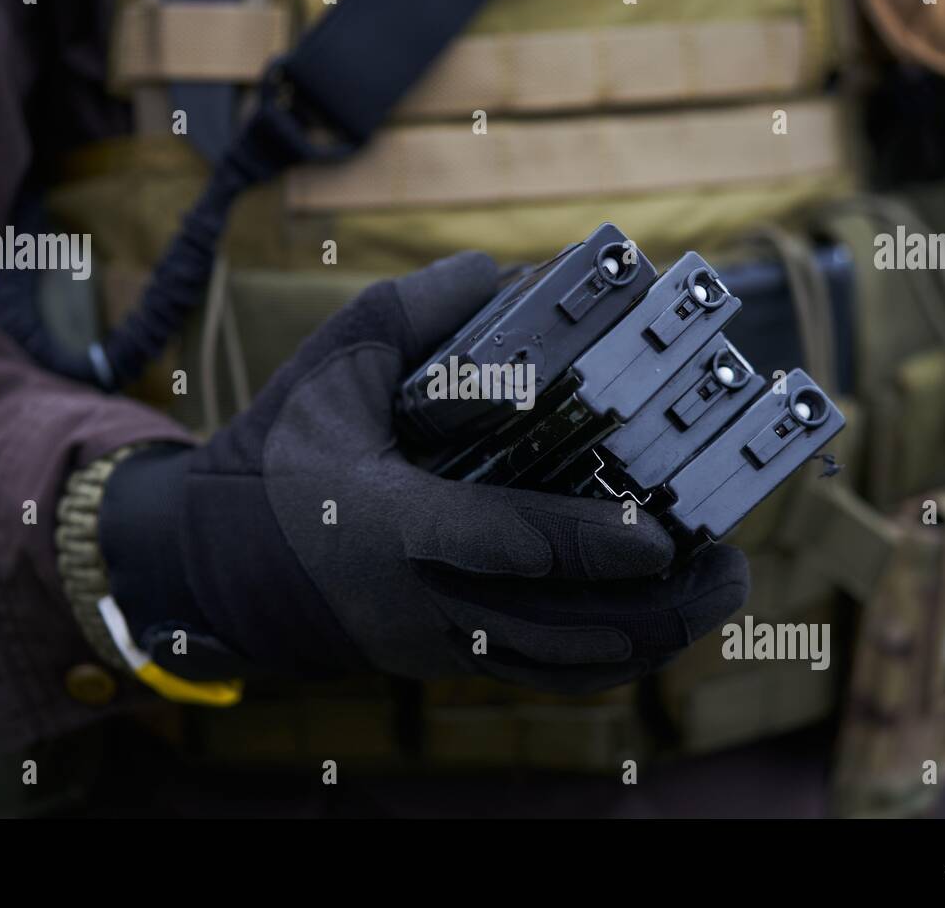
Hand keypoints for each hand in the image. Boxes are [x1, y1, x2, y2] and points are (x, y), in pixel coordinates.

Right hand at [100, 252, 748, 691]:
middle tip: (728, 565)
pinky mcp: (447, 659)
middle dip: (657, 611)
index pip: (501, 544)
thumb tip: (500, 271)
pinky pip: (543, 673)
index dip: (587, 545)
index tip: (662, 535)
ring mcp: (436, 644)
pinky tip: (654, 616)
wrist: (217, 568)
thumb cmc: (273, 460)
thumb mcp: (326, 368)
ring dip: (649, 637)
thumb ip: (410, 311)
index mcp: (386, 524)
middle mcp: (419, 601)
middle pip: (560, 631)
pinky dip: (610, 653)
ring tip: (713, 590)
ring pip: (562, 665)